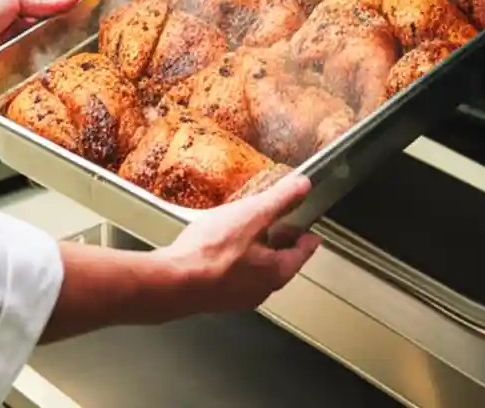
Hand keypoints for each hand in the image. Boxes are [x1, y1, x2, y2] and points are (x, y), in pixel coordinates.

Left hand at [0, 0, 80, 67]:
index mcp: (22, 7)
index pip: (55, 11)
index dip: (68, 12)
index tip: (84, 12)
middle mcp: (21, 29)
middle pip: (53, 33)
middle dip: (60, 31)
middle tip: (62, 27)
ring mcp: (18, 49)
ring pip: (46, 51)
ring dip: (47, 46)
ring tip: (42, 39)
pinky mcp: (15, 68)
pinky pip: (34, 67)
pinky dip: (37, 62)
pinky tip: (35, 55)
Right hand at [155, 173, 320, 314]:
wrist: (173, 282)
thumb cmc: (211, 253)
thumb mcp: (251, 215)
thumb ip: (280, 199)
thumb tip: (303, 185)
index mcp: (276, 271)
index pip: (302, 254)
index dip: (308, 239)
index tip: (312, 235)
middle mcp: (261, 290)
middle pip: (281, 265)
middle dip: (282, 246)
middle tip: (282, 231)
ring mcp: (237, 298)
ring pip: (257, 273)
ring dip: (258, 255)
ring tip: (249, 236)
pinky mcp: (215, 299)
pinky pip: (234, 279)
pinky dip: (236, 264)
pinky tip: (221, 251)